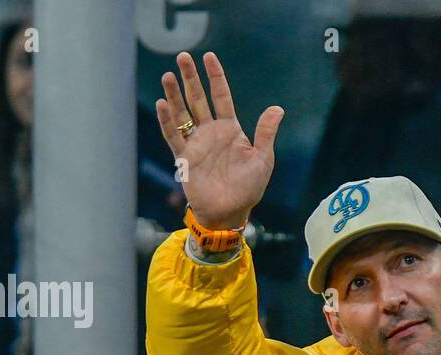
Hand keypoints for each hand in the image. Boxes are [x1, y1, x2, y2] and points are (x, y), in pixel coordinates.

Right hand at [155, 51, 283, 229]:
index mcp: (230, 130)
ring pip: (183, 113)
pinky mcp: (184, 158)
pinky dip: (167, 121)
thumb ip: (265, 133)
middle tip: (183, 56)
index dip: (215, 77)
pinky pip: (173, 136)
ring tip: (169, 75)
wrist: (230, 213)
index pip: (221, 97)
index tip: (209, 57)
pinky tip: (163, 104)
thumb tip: (278, 108)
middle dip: (190, 78)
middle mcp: (211, 133)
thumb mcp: (263, 159)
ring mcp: (196, 144)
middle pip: (198, 99)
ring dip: (175, 95)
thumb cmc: (248, 189)